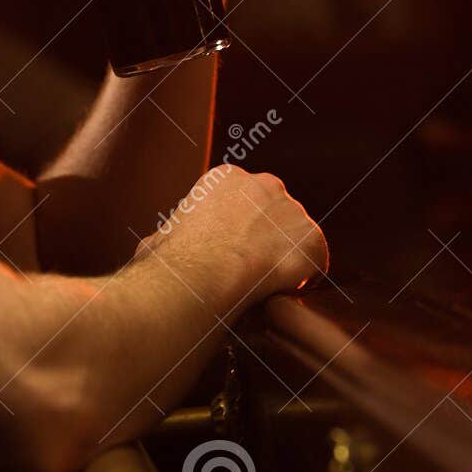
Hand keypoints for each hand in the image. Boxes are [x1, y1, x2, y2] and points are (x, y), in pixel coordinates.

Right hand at [147, 164, 327, 296]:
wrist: (200, 274)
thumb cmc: (172, 261)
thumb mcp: (158, 238)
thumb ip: (170, 234)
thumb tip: (158, 246)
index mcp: (224, 178)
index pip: (242, 204)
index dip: (237, 233)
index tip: (228, 256)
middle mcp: (264, 183)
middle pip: (273, 215)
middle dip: (265, 241)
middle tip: (248, 273)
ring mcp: (291, 209)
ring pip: (294, 239)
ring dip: (283, 261)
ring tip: (262, 288)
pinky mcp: (311, 239)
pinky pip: (314, 264)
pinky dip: (301, 281)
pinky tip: (279, 294)